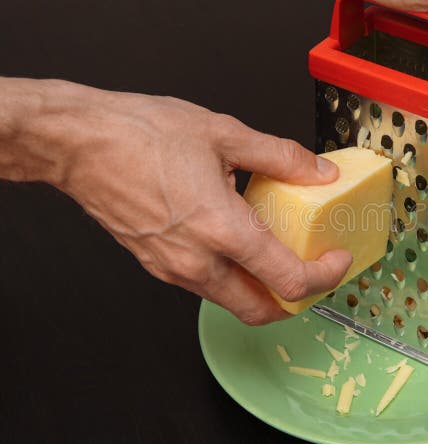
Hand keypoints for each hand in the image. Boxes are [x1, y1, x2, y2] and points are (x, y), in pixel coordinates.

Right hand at [38, 81, 351, 324]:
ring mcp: (173, 268)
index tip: (337, 260)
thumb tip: (318, 170)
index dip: (323, 277)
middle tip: (312, 274)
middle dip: (294, 302)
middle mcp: (196, 260)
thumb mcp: (223, 133)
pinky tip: (238, 242)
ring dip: (261, 290)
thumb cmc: (136, 135)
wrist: (75, 142)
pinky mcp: (156, 264)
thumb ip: (280, 157)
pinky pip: (205, 284)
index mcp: (221, 229)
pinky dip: (232, 276)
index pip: (287, 280)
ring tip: (279, 255)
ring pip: (230, 300)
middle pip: (259, 310)